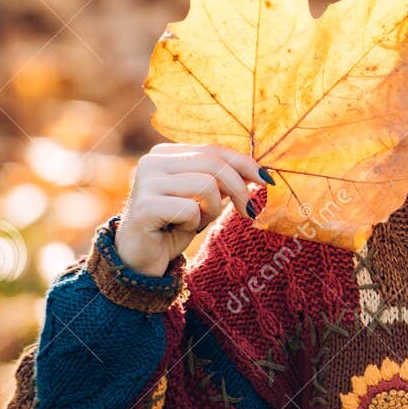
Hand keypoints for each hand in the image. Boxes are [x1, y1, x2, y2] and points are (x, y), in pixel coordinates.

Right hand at [113, 144, 271, 275]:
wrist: (140, 258)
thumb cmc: (175, 225)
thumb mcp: (204, 198)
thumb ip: (223, 180)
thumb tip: (259, 172)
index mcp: (165, 154)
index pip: (214, 149)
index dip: (245, 163)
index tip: (267, 181)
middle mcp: (151, 162)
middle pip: (213, 164)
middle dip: (239, 189)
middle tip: (248, 211)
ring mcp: (145, 182)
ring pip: (206, 185)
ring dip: (213, 209)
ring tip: (199, 221)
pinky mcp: (144, 206)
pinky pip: (190, 209)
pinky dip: (194, 223)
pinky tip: (179, 229)